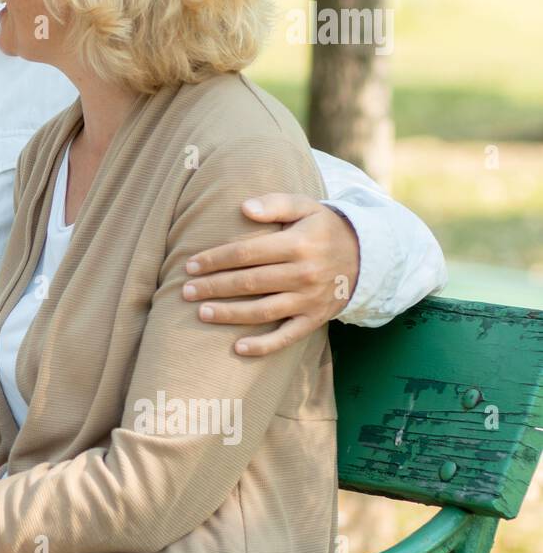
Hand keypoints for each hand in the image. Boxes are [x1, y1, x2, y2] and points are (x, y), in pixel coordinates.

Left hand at [182, 194, 358, 356]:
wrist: (366, 256)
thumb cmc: (322, 228)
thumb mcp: (305, 206)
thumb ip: (275, 204)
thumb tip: (244, 208)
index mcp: (298, 244)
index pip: (246, 253)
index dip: (215, 260)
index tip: (191, 265)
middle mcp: (304, 274)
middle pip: (249, 283)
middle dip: (214, 287)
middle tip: (186, 291)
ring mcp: (310, 300)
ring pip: (263, 311)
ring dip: (229, 314)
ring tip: (201, 313)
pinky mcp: (315, 319)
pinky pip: (287, 336)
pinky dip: (263, 345)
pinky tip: (238, 348)